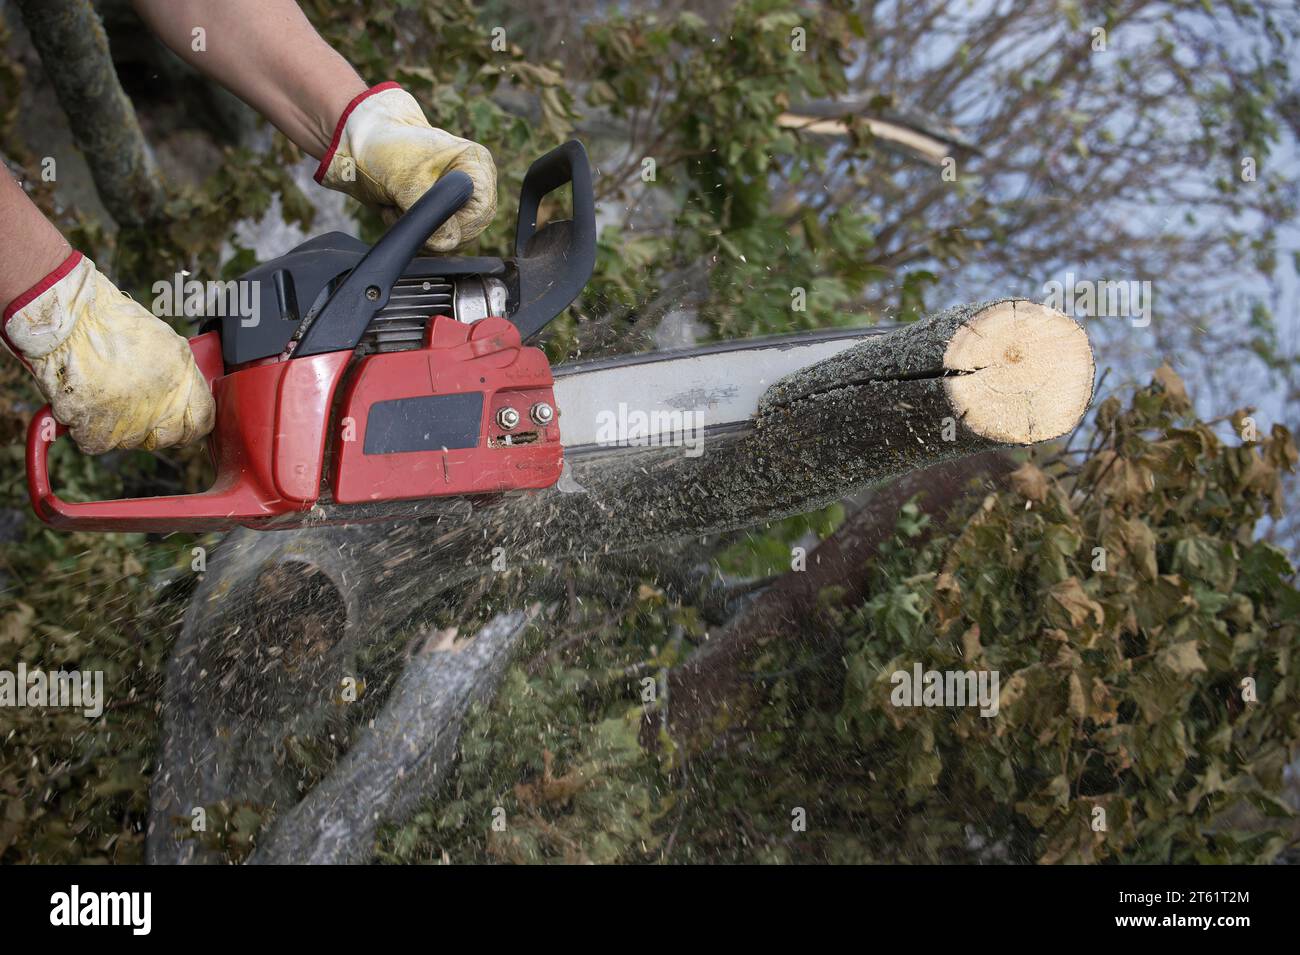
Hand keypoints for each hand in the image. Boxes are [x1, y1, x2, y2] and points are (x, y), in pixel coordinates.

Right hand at [2, 253, 214, 453]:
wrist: (71, 321)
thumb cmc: (114, 323)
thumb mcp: (167, 343)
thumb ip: (181, 376)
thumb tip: (184, 395)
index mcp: (182, 384)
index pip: (202, 422)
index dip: (191, 423)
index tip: (180, 420)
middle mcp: (161, 409)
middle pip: (166, 438)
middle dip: (153, 428)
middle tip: (133, 406)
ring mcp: (130, 425)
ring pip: (128, 441)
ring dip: (116, 425)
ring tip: (102, 392)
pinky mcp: (96, 433)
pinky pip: (94, 442)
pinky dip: (85, 427)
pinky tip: (83, 400)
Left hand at [314, 83, 497, 252]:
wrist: (363, 144)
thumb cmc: (385, 150)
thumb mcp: (405, 182)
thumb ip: (429, 212)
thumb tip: (447, 243)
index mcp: (476, 165)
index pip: (482, 212)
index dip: (457, 225)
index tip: (422, 219)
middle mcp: (475, 184)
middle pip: (470, 230)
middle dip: (433, 230)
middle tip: (401, 211)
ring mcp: (461, 200)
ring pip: (454, 239)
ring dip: (422, 233)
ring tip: (396, 206)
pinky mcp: (445, 213)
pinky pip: (440, 240)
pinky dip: (416, 233)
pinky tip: (398, 211)